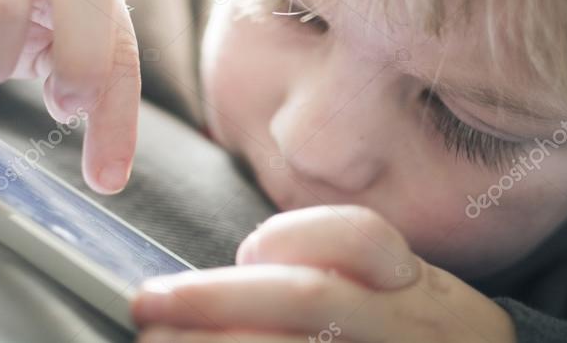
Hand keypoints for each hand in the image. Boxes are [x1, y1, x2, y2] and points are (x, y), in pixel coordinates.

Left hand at [132, 206, 516, 342]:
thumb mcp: (405, 296)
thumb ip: (342, 263)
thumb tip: (253, 260)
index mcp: (418, 292)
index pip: (362, 240)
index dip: (295, 236)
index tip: (249, 250)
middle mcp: (410, 331)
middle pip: (308, 300)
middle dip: (218, 298)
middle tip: (148, 301)